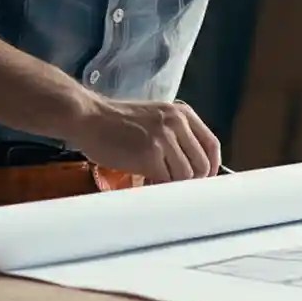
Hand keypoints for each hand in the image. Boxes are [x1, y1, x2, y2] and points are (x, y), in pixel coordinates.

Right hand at [65, 98, 221, 182]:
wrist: (89, 117)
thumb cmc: (118, 122)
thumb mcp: (155, 117)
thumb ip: (176, 135)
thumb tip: (193, 167)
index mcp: (182, 114)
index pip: (212, 145)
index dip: (212, 167)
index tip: (204, 180)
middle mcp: (177, 123)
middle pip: (202, 164)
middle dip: (191, 180)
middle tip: (175, 186)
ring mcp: (164, 138)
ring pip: (185, 175)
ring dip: (173, 185)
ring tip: (155, 180)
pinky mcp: (150, 154)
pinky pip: (166, 180)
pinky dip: (158, 187)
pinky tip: (145, 181)